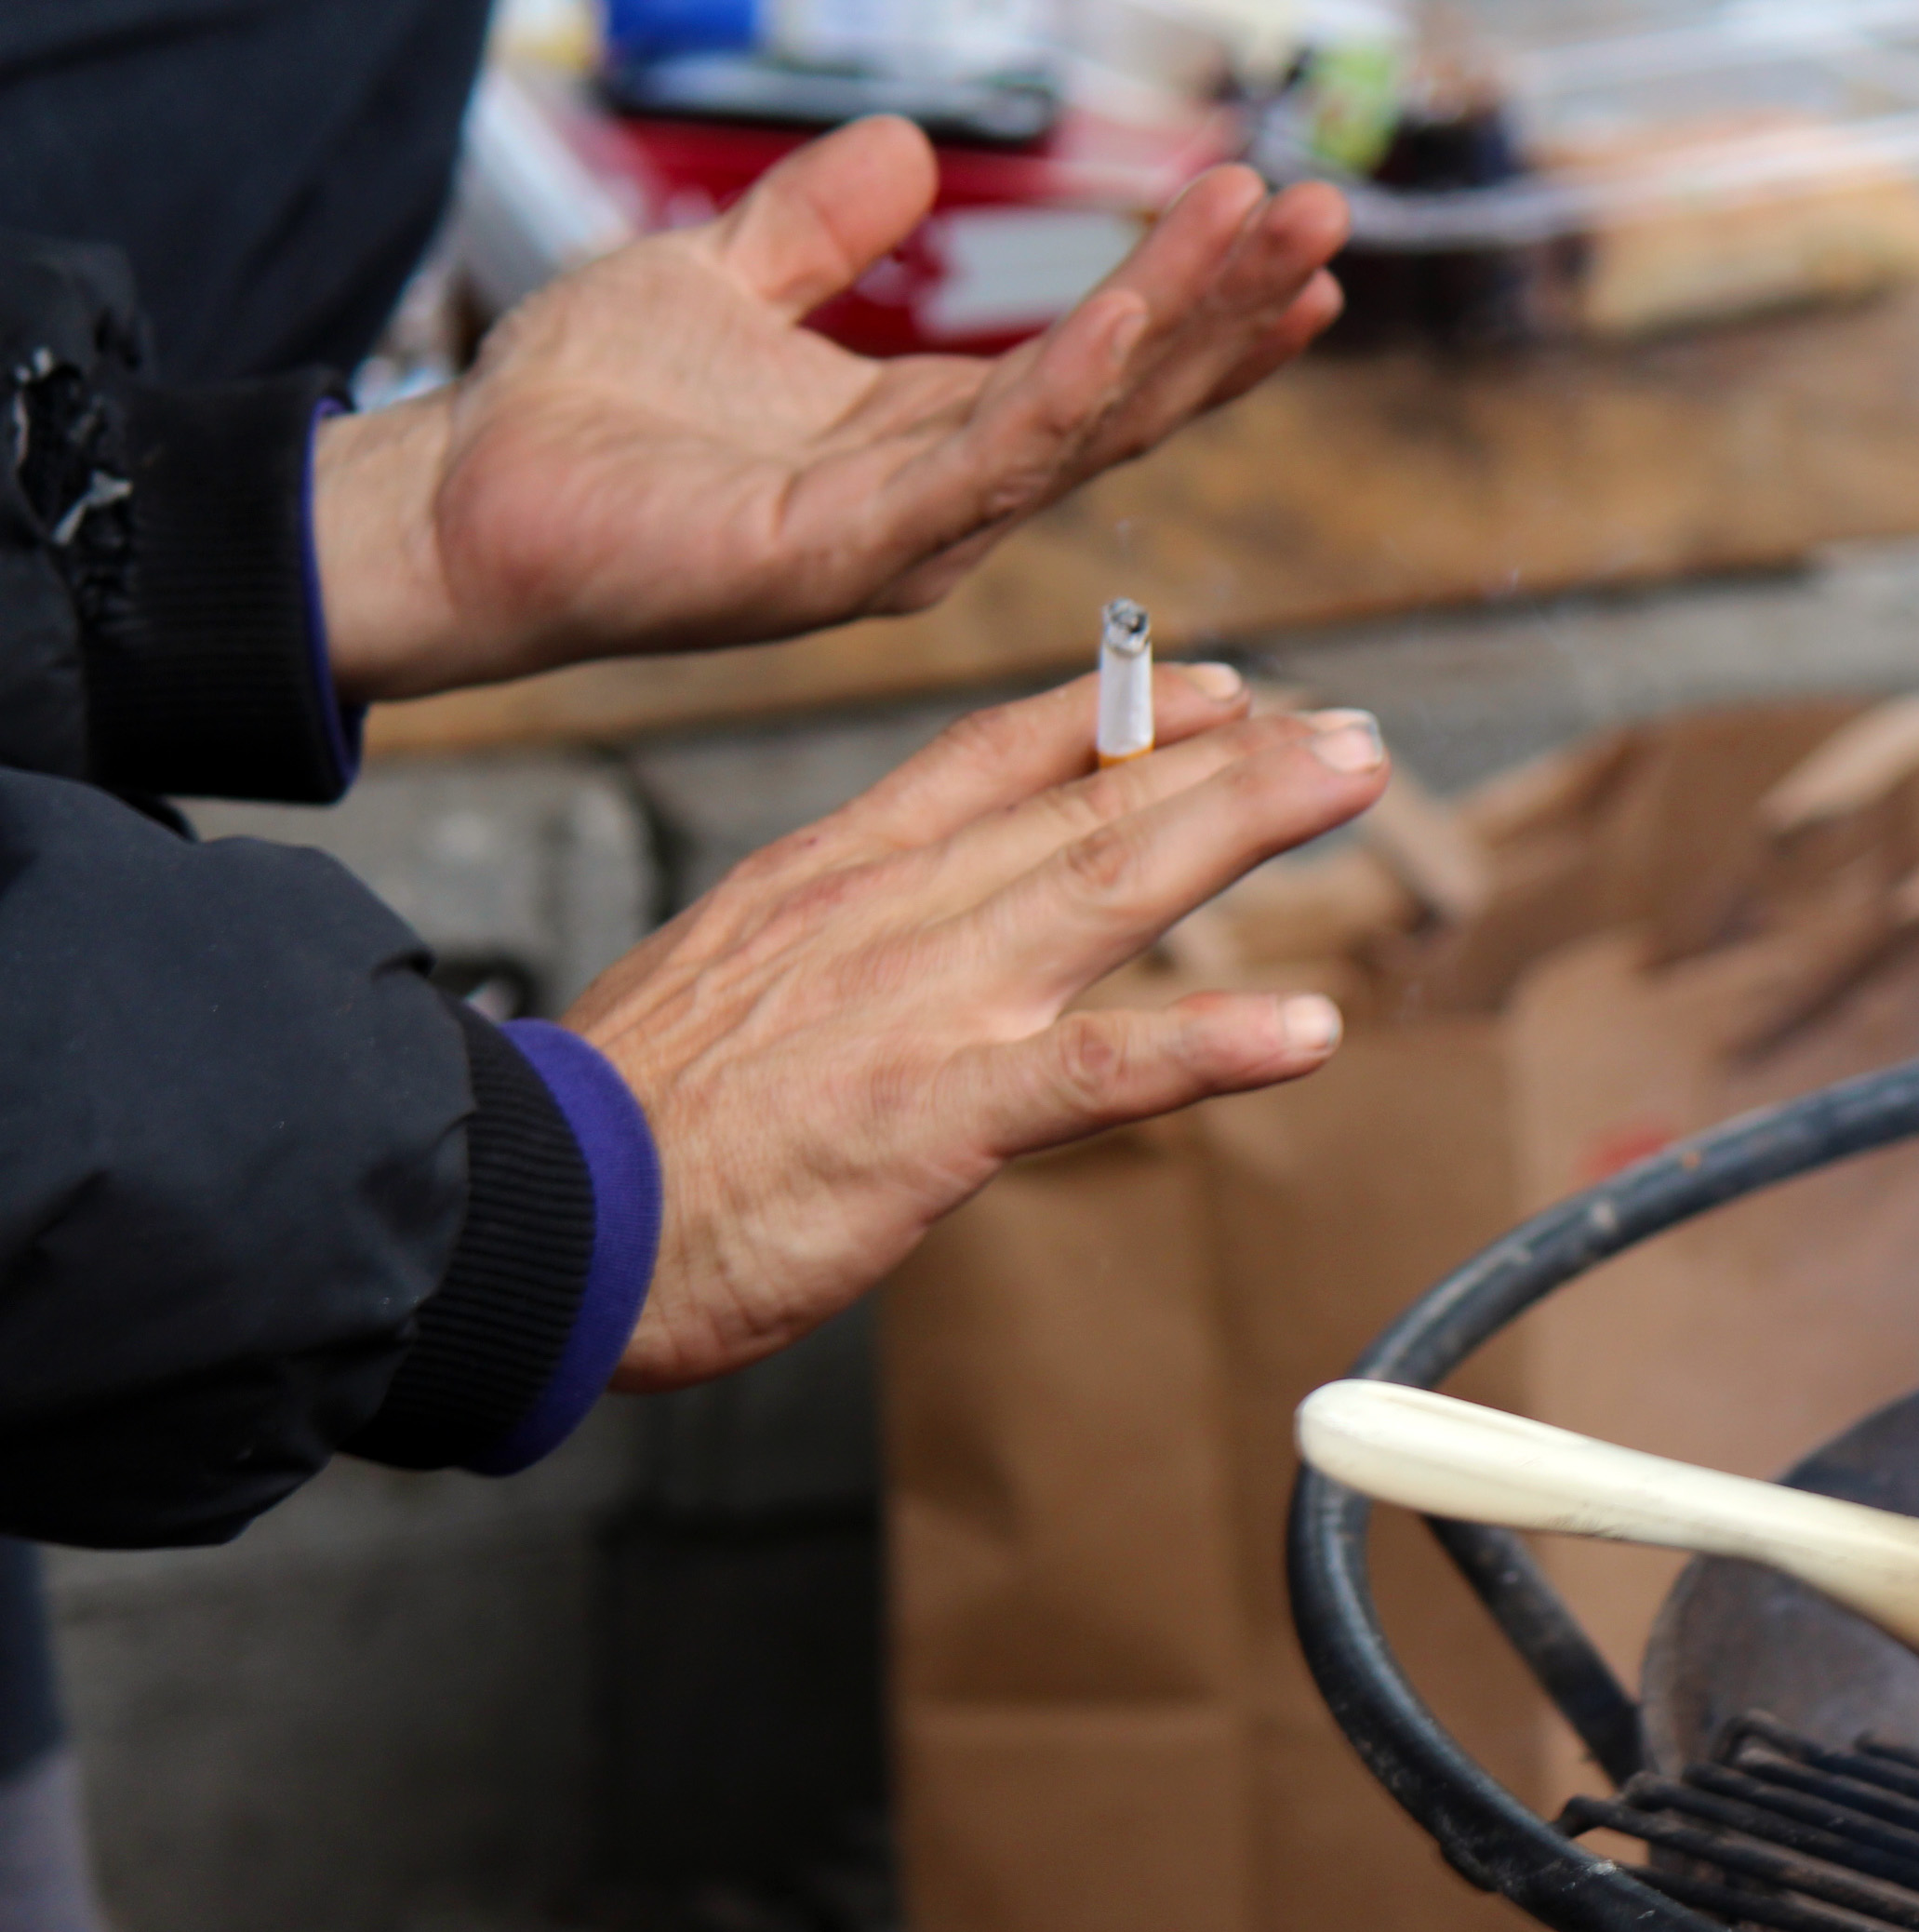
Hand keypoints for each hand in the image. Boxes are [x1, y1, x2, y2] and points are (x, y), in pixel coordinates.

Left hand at [314, 121, 1346, 699]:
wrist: (452, 504)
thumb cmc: (576, 420)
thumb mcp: (717, 282)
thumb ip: (818, 229)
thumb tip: (908, 145)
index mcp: (924, 434)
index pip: (1096, 368)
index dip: (1193, 302)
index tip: (1278, 228)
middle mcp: (943, 497)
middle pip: (1125, 397)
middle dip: (1229, 306)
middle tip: (1325, 214)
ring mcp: (906, 533)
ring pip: (1083, 421)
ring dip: (1186, 327)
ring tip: (1273, 235)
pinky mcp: (848, 554)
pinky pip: (983, 463)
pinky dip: (1068, 389)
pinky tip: (1133, 314)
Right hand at [560, 660, 1386, 1389]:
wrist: (518, 1212)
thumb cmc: (612, 1124)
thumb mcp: (720, 975)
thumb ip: (825, 942)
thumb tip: (888, 942)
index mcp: (828, 876)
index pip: (989, 759)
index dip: (1113, 716)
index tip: (1210, 685)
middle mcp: (886, 911)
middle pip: (1083, 803)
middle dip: (1227, 754)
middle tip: (1344, 723)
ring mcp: (915, 1005)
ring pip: (1107, 886)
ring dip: (1244, 824)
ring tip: (1351, 781)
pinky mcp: (929, 1115)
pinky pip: (1095, 1073)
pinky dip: (1206, 1046)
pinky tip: (1303, 1032)